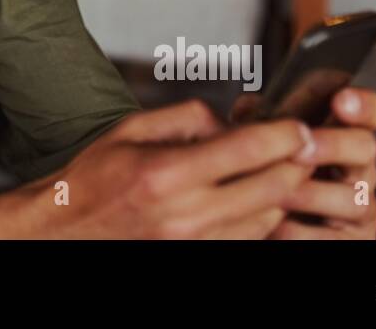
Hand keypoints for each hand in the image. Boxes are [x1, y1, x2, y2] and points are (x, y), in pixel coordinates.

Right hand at [0, 99, 317, 238]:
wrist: (67, 231)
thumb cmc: (94, 178)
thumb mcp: (131, 129)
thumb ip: (185, 117)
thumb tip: (230, 120)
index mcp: (165, 173)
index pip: (246, 151)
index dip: (284, 135)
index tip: (300, 126)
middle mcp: (185, 213)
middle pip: (270, 188)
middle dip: (296, 163)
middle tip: (308, 145)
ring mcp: (195, 243)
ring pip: (267, 217)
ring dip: (282, 191)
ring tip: (283, 168)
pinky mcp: (198, 257)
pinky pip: (248, 237)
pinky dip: (261, 215)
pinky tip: (255, 196)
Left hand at [229, 88, 375, 238]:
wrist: (277, 229)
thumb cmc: (272, 178)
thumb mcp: (266, 146)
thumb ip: (261, 123)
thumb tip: (248, 106)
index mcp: (343, 136)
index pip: (371, 111)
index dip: (364, 103)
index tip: (342, 99)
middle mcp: (360, 169)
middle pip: (366, 146)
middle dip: (332, 145)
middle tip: (299, 150)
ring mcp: (362, 207)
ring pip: (353, 196)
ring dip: (311, 194)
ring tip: (277, 195)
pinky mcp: (356, 241)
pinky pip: (336, 238)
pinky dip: (302, 232)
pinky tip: (276, 227)